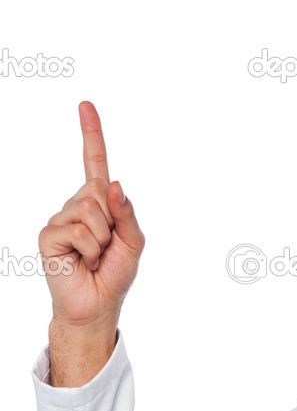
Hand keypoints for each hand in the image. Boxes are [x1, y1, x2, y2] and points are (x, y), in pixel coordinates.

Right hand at [39, 101, 144, 328]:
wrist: (97, 305)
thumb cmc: (115, 274)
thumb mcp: (134, 241)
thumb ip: (127, 212)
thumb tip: (114, 184)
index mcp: (99, 203)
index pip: (94, 163)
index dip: (91, 134)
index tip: (85, 105)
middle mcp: (77, 205)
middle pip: (100, 190)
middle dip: (112, 222)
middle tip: (106, 247)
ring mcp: (61, 219)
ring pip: (91, 210)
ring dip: (102, 238)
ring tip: (95, 256)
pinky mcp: (49, 235)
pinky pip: (79, 230)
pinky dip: (89, 249)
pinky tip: (82, 261)